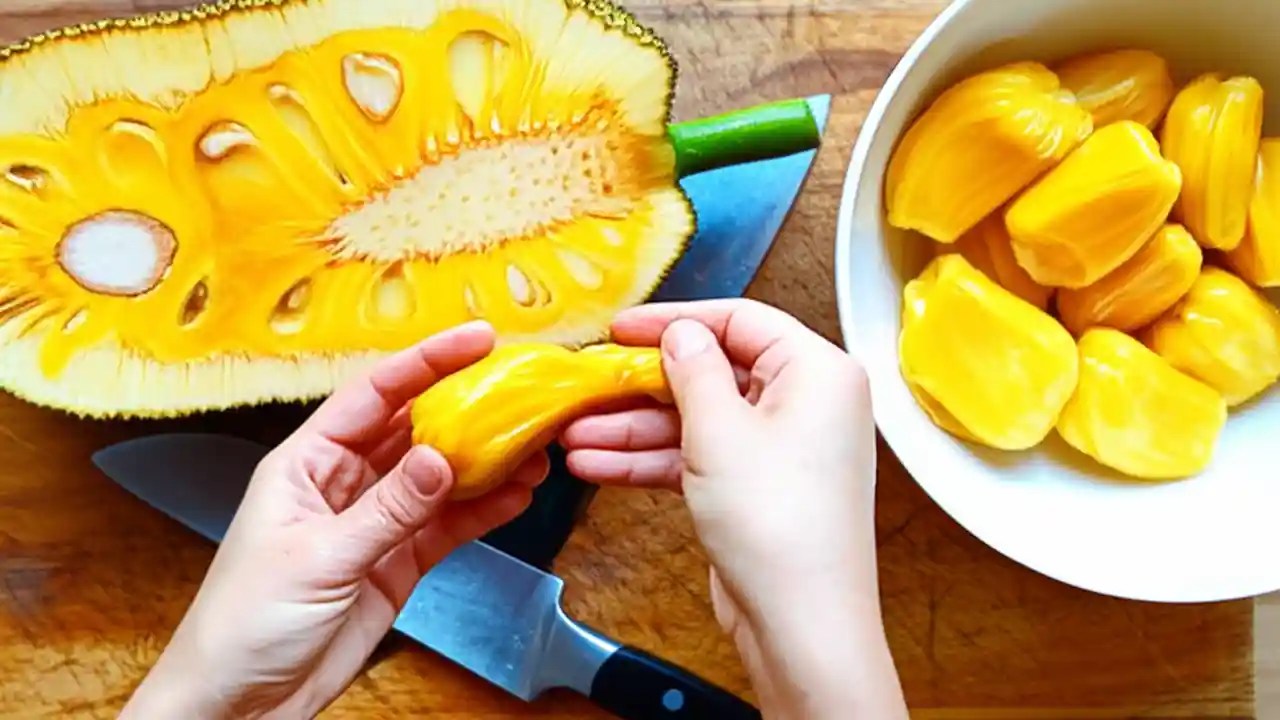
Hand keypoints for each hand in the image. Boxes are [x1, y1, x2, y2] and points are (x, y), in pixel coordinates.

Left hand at [121, 321, 549, 719]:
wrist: (239, 705)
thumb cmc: (243, 624)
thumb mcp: (319, 558)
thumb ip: (387, 509)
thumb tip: (443, 458)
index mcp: (306, 462)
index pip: (374, 395)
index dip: (426, 362)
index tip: (477, 340)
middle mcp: (343, 482)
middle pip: (414, 429)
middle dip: (468, 409)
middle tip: (522, 392)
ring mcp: (374, 523)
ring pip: (439, 478)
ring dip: (486, 463)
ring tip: (536, 448)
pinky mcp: (396, 564)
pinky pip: (446, 526)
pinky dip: (482, 511)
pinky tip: (516, 495)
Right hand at [561, 299, 906, 719]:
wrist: (802, 624)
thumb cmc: (777, 523)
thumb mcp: (720, 431)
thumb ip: (694, 369)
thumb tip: (680, 331)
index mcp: (817, 371)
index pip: (740, 320)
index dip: (675, 320)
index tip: (621, 328)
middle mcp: (806, 403)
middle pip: (713, 372)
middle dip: (642, 385)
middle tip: (587, 384)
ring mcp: (781, 450)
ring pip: (697, 421)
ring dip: (634, 428)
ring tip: (573, 434)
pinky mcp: (757, 489)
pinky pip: (698, 458)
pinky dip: (652, 461)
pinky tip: (596, 465)